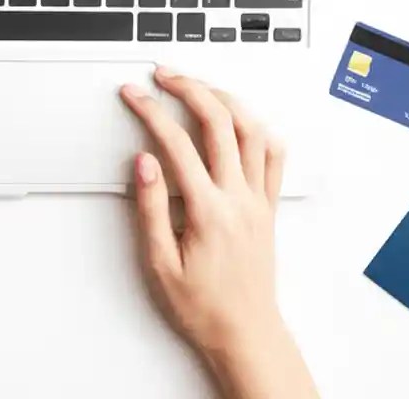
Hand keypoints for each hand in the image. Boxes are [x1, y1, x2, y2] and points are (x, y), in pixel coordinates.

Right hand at [121, 68, 316, 397]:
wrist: (245, 332)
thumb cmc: (202, 307)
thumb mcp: (160, 264)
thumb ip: (151, 208)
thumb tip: (144, 162)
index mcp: (208, 212)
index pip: (176, 143)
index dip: (151, 111)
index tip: (134, 94)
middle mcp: (239, 199)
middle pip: (219, 122)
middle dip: (189, 88)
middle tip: (164, 75)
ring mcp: (259, 200)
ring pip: (252, 130)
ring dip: (226, 99)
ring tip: (200, 86)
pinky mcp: (269, 207)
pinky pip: (274, 156)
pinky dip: (259, 129)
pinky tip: (243, 120)